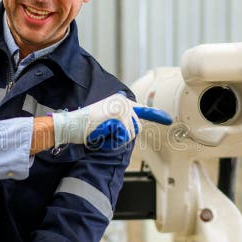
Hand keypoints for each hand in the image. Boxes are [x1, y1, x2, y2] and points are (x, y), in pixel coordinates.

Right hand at [51, 92, 172, 149]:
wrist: (72, 125)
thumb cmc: (85, 125)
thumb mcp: (104, 119)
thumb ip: (120, 121)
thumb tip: (133, 128)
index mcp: (119, 101)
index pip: (141, 109)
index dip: (156, 115)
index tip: (169, 120)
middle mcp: (123, 102)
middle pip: (136, 128)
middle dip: (123, 137)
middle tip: (105, 134)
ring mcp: (121, 108)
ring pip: (131, 134)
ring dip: (117, 140)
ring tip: (102, 134)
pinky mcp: (119, 116)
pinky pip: (123, 137)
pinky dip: (112, 141)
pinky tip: (102, 134)